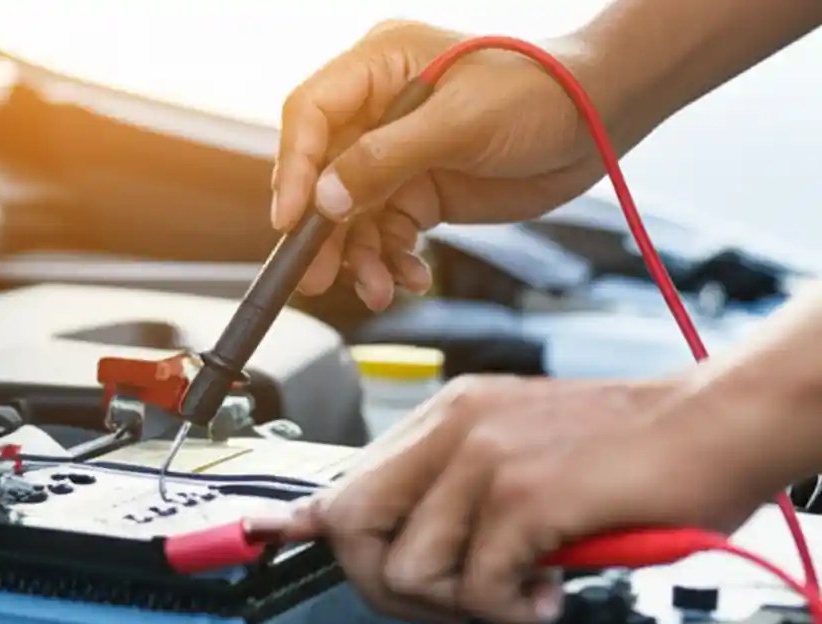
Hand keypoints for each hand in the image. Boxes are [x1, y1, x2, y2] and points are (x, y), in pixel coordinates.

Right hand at [274, 21, 612, 310]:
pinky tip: (411, 277)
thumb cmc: (541, 93)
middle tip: (318, 276)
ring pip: (351, 215)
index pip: (311, 116)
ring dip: (360, 256)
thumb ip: (387, 160)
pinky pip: (386, 233)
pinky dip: (393, 261)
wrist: (601, 120)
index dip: (294, 168)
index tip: (291, 219)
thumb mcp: (460, 122)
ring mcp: (395, 155)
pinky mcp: (418, 191)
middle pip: (322, 174)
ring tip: (379, 289)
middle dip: (321, 230)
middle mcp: (376, 111)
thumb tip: (327, 200)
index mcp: (377, 66)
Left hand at [279, 375, 765, 623]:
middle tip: (453, 593)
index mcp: (445, 417)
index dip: (299, 521)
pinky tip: (551, 586)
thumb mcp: (514, 453)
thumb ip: (447, 488)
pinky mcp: (526, 493)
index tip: (262, 534)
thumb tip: (382, 534)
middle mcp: (453, 428)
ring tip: (519, 583)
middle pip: (350, 525)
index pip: (345, 478)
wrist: (713, 423)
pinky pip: (477, 584)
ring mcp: (486, 457)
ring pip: (409, 568)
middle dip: (384, 584)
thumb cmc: (620, 451)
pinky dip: (513, 607)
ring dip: (460, 600)